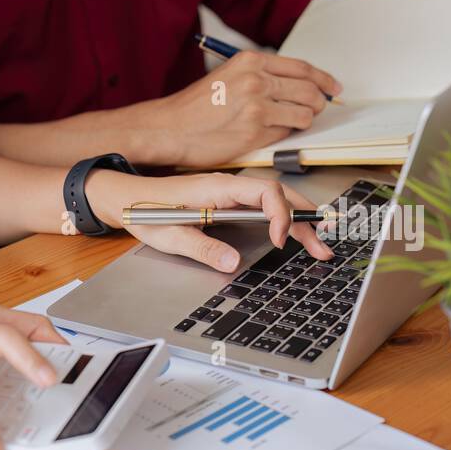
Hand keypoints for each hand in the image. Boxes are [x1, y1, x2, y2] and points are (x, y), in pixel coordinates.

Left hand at [86, 170, 334, 271]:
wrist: (128, 198)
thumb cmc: (146, 212)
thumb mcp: (170, 235)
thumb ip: (201, 247)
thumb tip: (231, 263)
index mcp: (218, 188)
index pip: (265, 191)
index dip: (279, 214)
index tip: (279, 241)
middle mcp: (231, 186)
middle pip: (279, 195)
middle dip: (305, 219)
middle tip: (323, 247)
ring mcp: (233, 193)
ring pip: (276, 201)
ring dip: (299, 222)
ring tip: (320, 246)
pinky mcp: (231, 202)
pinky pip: (265, 207)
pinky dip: (284, 220)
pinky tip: (297, 235)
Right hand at [124, 51, 342, 167]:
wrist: (171, 128)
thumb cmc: (196, 106)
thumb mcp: (230, 76)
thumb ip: (261, 76)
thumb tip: (296, 86)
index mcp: (250, 61)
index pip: (302, 68)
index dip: (323, 80)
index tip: (333, 88)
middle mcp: (256, 80)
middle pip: (309, 91)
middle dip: (318, 103)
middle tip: (317, 109)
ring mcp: (257, 106)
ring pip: (304, 114)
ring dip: (303, 121)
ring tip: (289, 122)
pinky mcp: (255, 132)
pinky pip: (286, 133)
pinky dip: (285, 134)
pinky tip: (270, 132)